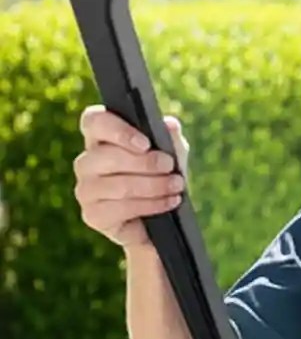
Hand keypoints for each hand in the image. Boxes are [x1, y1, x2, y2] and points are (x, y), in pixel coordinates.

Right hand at [74, 105, 188, 251]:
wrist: (165, 216)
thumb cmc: (163, 176)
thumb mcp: (174, 154)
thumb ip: (171, 138)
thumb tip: (170, 125)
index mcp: (101, 138)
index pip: (94, 122)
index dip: (117, 130)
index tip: (145, 143)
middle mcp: (87, 162)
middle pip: (105, 155)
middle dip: (144, 162)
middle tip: (169, 166)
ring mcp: (86, 190)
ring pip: (116, 185)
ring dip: (153, 185)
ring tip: (175, 186)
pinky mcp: (92, 215)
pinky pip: (120, 209)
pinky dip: (150, 205)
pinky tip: (168, 202)